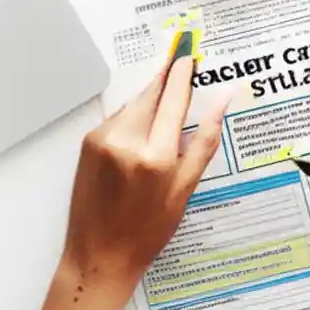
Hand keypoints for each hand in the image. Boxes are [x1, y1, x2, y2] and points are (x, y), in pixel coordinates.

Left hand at [34, 45, 229, 309]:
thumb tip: (221, 103)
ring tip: (166, 92)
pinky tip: (142, 126)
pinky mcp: (87, 143)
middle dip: (166, 76)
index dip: (183, 74)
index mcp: (156, 156)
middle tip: (180, 56)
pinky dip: (132, 116)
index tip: (189, 54)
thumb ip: (203, 143)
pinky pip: (117, 118)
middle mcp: (127, 141)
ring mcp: (103, 140)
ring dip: (149, 97)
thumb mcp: (184, 191)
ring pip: (133, 104)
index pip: (174, 99)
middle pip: (151, 94)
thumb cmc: (147, 231)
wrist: (98, 255)